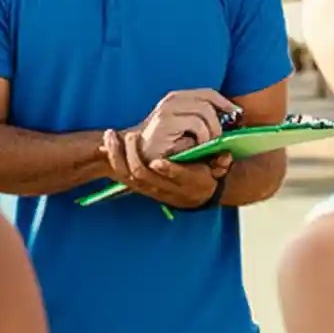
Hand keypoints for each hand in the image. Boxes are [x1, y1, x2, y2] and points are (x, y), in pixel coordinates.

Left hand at [103, 130, 232, 209]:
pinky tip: (108, 141)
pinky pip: (120, 172)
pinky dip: (112, 157)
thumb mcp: (215, 170)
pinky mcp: (137, 184)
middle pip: (143, 175)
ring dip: (117, 155)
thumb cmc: (203, 176)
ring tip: (112, 135)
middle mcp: (163, 186)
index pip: (175, 178)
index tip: (158, 161)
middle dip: (133, 156)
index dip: (167, 171)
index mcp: (184, 182)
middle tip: (132, 136)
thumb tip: (225, 156)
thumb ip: (220, 162)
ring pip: (127, 174)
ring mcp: (147, 186)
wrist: (193, 196)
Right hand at [131, 89, 239, 160]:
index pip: (207, 92)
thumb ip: (208, 124)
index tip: (237, 115)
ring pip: (205, 110)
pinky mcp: (166, 121)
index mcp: (178, 99)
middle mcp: (172, 99)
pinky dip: (203, 137)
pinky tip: (197, 147)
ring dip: (211, 130)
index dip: (225, 102)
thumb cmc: (168, 148)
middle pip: (208, 99)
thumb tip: (235, 119)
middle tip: (219, 138)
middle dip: (219, 119)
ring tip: (206, 145)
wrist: (141, 158)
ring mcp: (167, 109)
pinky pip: (197, 124)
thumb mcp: (190, 133)